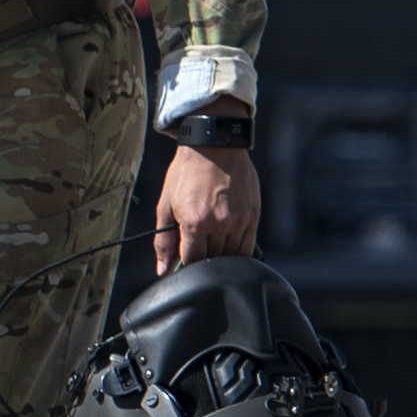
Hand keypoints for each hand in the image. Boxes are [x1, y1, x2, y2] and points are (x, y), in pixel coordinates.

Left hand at [153, 138, 259, 271]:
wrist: (213, 146)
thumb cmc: (186, 174)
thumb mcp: (166, 204)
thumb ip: (164, 241)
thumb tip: (163, 269)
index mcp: (195, 222)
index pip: (192, 261)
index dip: (186, 265)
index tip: (184, 261)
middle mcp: (219, 224)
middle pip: (212, 259)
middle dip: (202, 259)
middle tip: (196, 248)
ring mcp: (239, 221)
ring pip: (231, 256)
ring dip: (220, 256)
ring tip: (210, 243)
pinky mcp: (253, 216)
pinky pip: (247, 246)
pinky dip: (237, 251)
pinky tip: (227, 244)